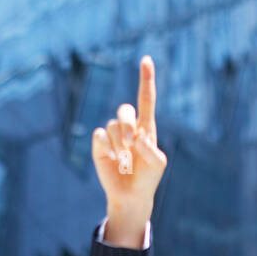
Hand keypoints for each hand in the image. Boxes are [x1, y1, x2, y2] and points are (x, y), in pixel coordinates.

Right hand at [91, 56, 167, 222]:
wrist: (131, 195)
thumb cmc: (148, 178)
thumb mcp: (158, 165)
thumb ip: (151, 151)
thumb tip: (137, 138)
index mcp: (146, 128)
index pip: (146, 98)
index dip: (146, 79)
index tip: (146, 59)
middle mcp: (129, 127)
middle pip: (125, 109)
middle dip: (128, 124)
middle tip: (132, 142)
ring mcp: (113, 136)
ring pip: (112, 125)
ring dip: (120, 144)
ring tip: (125, 162)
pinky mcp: (99, 145)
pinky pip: (99, 135)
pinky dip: (106, 147)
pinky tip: (112, 159)